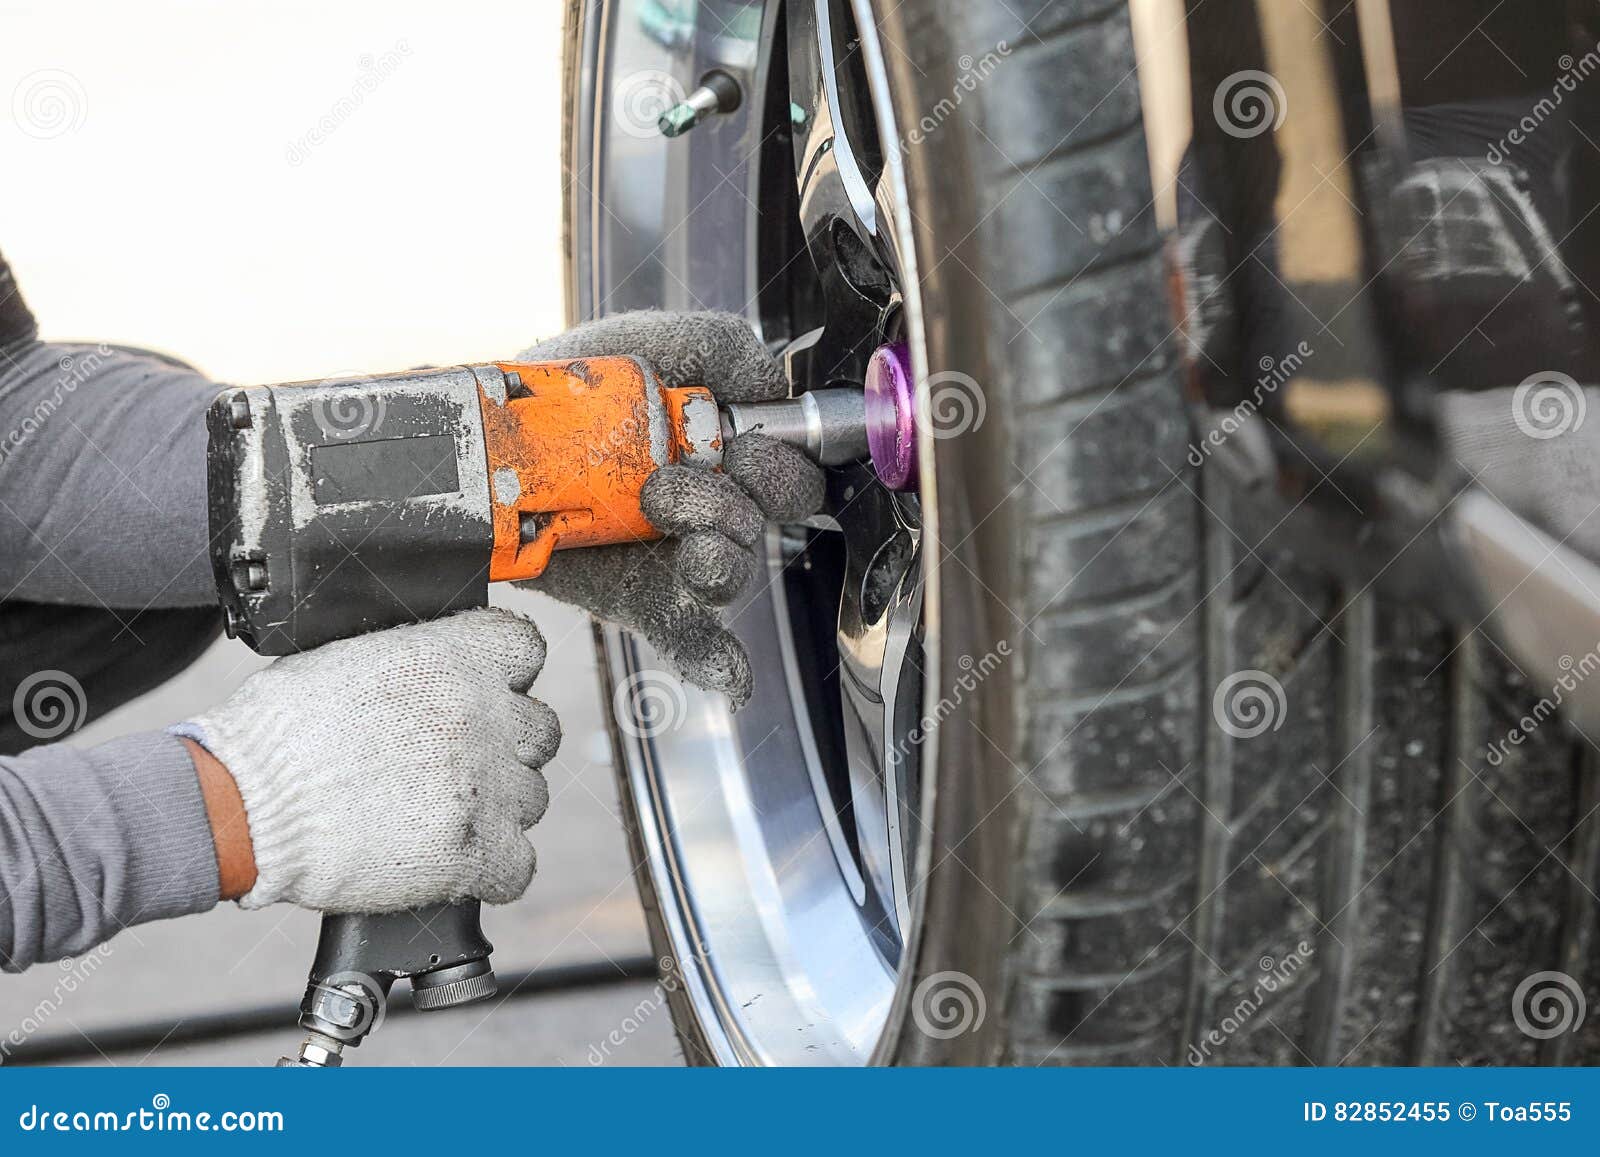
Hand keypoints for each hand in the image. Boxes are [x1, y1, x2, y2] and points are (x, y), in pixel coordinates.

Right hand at [173, 608, 559, 912]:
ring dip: (497, 807)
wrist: (241, 806)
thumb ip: (414, 659)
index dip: (504, 674)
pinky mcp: (473, 853)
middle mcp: (482, 715)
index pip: (523, 650)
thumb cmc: (275, 732)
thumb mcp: (347, 659)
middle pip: (539, 729)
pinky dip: (493, 871)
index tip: (483, 692)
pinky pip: (519, 866)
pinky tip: (454, 863)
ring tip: (438, 814)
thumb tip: (435, 669)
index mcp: (453, 658)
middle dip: (504, 746)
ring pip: (532, 797)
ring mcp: (484, 786)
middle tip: (454, 764)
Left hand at [517, 311, 824, 704]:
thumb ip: (722, 346)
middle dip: (736, 499)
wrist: (493, 435)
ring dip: (714, 549)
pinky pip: (689, 637)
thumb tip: (772, 382)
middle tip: (676, 478)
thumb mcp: (647, 341)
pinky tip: (734, 677)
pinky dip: (716, 659)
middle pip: (764, 524)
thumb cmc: (575, 390)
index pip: (791, 477)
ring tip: (656, 509)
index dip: (781, 467)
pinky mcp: (638, 598)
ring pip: (730, 571)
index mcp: (726, 456)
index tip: (741, 445)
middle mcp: (711, 509)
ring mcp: (676, 559)